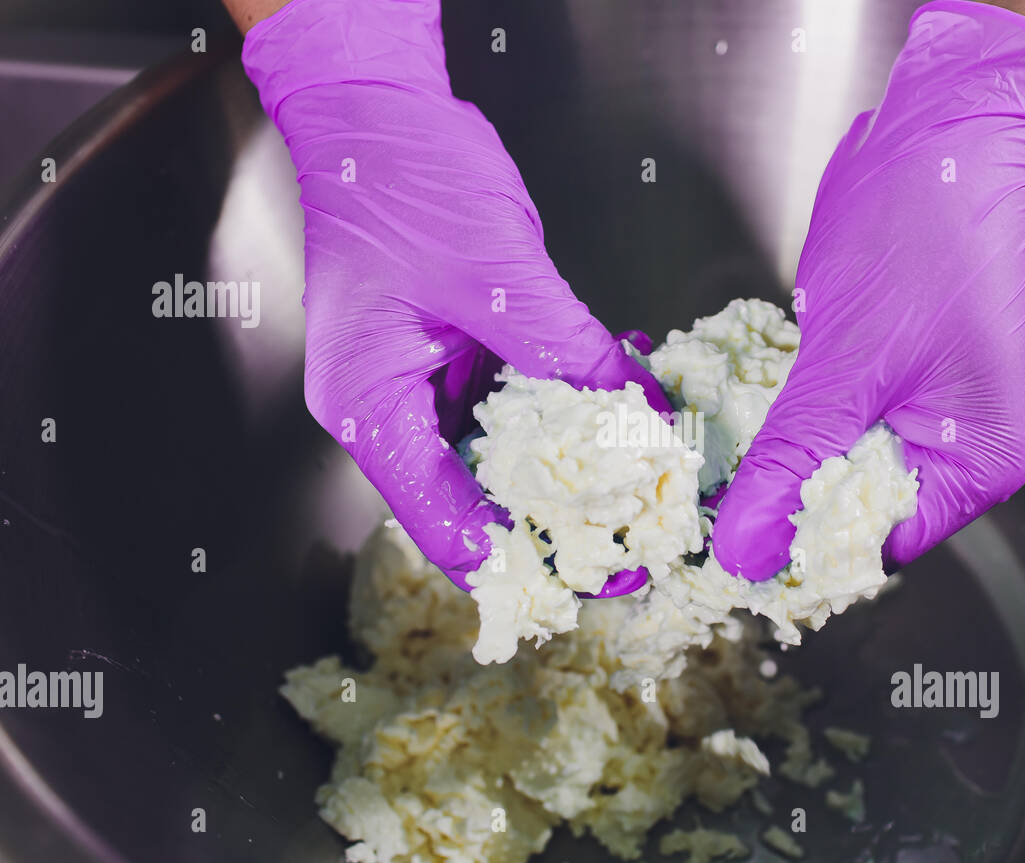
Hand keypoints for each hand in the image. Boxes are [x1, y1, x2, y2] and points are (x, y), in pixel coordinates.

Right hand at [242, 0, 668, 590]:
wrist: (374, 107)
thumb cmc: (399, 175)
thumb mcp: (496, 272)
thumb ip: (568, 351)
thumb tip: (636, 411)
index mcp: (367, 406)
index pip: (442, 521)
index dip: (521, 560)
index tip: (593, 575)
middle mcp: (383, 409)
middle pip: (469, 501)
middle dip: (554, 521)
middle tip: (631, 539)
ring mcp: (414, 384)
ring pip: (496, 458)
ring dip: (565, 468)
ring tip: (639, 482)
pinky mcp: (447, 356)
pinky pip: (508, 407)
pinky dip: (560, 412)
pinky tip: (616, 407)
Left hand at [711, 0, 1024, 579]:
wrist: (948, 137)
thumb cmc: (925, 236)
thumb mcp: (849, 363)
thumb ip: (794, 459)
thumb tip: (745, 550)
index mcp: (975, 466)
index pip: (874, 548)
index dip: (799, 552)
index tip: (727, 549)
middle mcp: (956, 453)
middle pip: (851, 515)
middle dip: (784, 506)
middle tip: (703, 508)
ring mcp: (922, 416)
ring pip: (832, 470)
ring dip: (781, 464)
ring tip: (716, 464)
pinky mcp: (889, 382)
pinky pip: (830, 426)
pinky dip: (790, 424)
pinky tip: (747, 416)